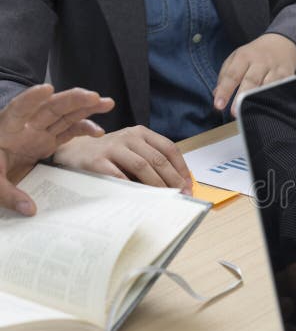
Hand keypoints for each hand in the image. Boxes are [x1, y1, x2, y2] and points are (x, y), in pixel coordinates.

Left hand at [0, 84, 113, 214]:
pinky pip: (68, 132)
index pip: (19, 109)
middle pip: (49, 108)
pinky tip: (98, 131)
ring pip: (63, 115)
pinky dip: (83, 129)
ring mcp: (37, 133)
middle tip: (93, 97)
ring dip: (85, 108)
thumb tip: (30, 209)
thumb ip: (8, 195)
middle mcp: (25, 126)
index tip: (47, 89)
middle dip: (72, 100)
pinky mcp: (47, 142)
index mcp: (6, 129)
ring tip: (106, 103)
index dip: (32, 98)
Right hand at [53, 125, 191, 193]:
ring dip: (158, 185)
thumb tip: (178, 184)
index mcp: (141, 133)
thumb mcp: (131, 151)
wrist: (72, 152)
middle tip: (183, 196)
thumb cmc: (108, 155)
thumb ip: (151, 161)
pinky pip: (119, 176)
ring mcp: (112, 147)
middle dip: (173, 180)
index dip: (181, 168)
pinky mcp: (97, 160)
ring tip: (167, 198)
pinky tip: (143, 198)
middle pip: (158, 159)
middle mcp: (128, 136)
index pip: (169, 149)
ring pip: (143, 167)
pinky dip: (133, 187)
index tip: (189, 186)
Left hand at [213, 33, 295, 115]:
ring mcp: (276, 69)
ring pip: (269, 85)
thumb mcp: (236, 58)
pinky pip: (283, 87)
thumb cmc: (254, 55)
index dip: (225, 90)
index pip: (232, 75)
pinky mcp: (288, 75)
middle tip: (234, 113)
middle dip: (242, 97)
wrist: (280, 44)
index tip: (218, 105)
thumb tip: (216, 94)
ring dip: (260, 99)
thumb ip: (225, 75)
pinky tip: (272, 108)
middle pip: (251, 80)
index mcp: (244, 56)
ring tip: (252, 113)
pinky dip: (278, 97)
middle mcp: (261, 62)